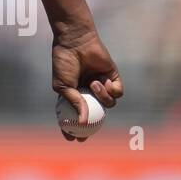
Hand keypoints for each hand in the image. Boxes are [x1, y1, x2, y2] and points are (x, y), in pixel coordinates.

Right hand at [52, 27, 122, 142]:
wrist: (75, 42)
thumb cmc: (65, 62)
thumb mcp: (63, 86)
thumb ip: (74, 104)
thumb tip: (83, 123)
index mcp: (75, 93)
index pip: (76, 115)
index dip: (74, 127)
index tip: (72, 138)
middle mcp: (89, 91)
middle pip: (96, 114)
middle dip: (94, 126)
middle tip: (89, 132)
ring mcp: (101, 85)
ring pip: (109, 104)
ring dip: (102, 97)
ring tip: (92, 84)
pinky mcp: (112, 77)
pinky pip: (117, 93)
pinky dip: (110, 90)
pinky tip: (101, 81)